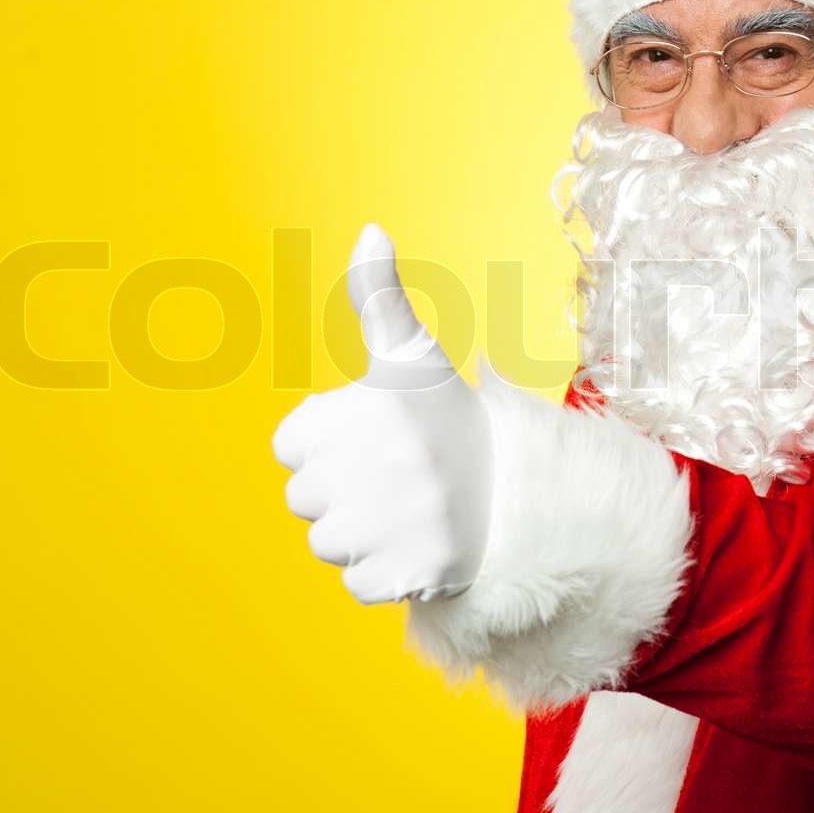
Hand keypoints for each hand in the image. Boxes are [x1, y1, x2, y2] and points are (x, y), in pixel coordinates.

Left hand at [271, 224, 492, 604]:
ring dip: (362, 533)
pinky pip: (358, 582)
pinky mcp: (402, 575)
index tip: (379, 437)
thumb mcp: (412, 355)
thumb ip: (378, 295)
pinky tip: (421, 542)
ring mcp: (385, 526)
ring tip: (411, 508)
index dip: (331, 443)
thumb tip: (370, 230)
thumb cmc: (450, 419)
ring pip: (327, 542)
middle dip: (345, 490)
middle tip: (400, 474)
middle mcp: (366, 470)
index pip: (291, 446)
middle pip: (304, 498)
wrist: (522, 492)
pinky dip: (385, 571)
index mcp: (358, 413)